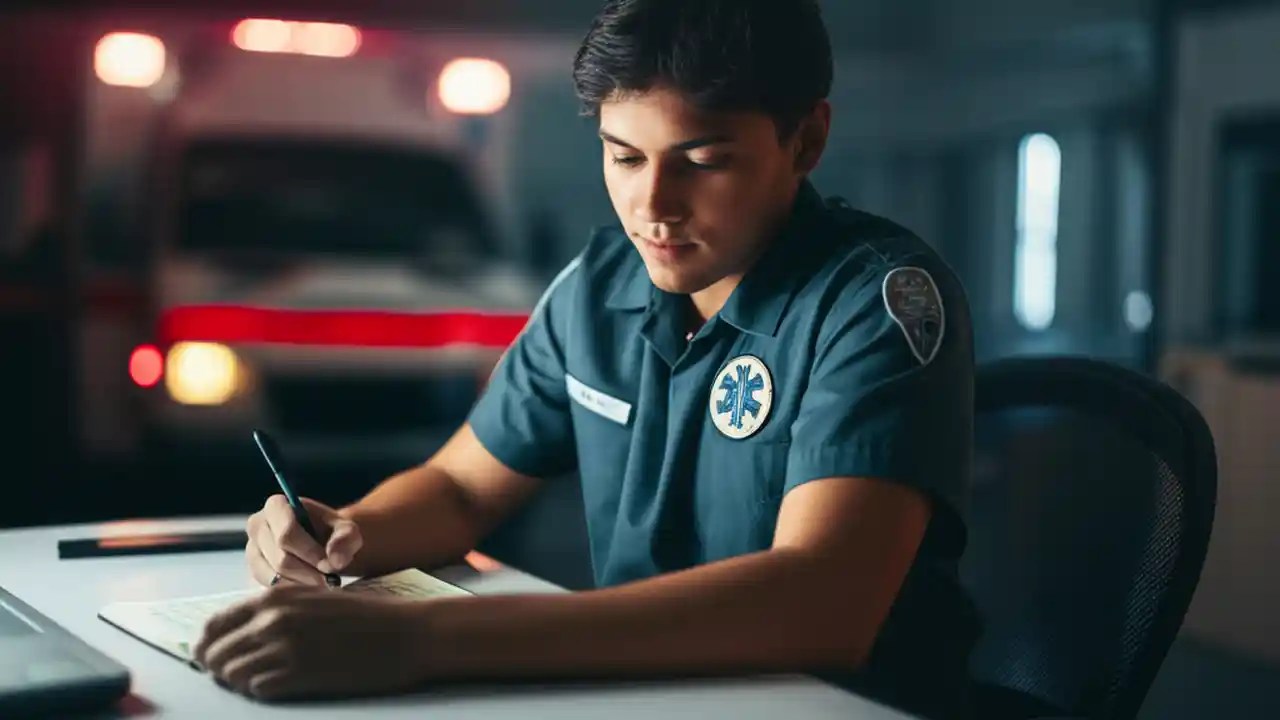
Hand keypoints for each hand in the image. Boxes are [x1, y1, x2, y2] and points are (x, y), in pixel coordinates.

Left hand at [193, 586, 428, 700]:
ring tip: (260, 680)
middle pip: (215, 652)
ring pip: (232, 674)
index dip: (207, 645)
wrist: (405, 634)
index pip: (214, 624)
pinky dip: (262, 691)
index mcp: (274, 596)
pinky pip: (257, 690)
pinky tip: (281, 685)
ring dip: (239, 682)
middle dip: (218, 667)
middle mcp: (273, 619)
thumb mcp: (313, 600)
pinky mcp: (299, 675)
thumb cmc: (364, 618)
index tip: (210, 657)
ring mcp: (284, 648)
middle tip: (232, 676)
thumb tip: (238, 636)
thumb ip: (275, 611)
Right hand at [246, 495, 361, 587]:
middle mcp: (257, 525)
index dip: (310, 553)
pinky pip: (271, 587)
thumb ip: (346, 539)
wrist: (324, 544)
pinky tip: (310, 587)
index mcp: (276, 506)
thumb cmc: (334, 534)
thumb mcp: (347, 531)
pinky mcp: (254, 570)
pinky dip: (293, 590)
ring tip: (323, 583)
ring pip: (275, 576)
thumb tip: (334, 560)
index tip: (331, 566)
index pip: (287, 534)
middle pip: (281, 558)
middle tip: (331, 580)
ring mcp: (252, 549)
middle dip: (309, 572)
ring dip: (303, 583)